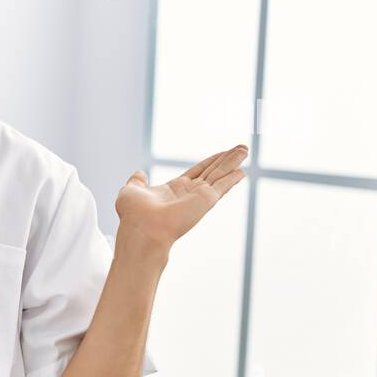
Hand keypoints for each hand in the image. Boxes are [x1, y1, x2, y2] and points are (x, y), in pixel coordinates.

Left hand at [115, 145, 248, 251]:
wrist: (142, 228)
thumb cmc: (134, 214)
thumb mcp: (132, 190)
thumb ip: (137, 181)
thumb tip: (139, 174)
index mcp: (175, 190)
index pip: (197, 171)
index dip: (209, 161)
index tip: (221, 153)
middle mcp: (190, 193)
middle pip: (213, 171)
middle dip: (226, 159)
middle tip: (242, 147)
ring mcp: (199, 197)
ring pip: (220, 174)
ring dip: (233, 161)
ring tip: (245, 148)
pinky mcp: (206, 200)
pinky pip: (222, 186)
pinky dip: (232, 178)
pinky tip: (242, 171)